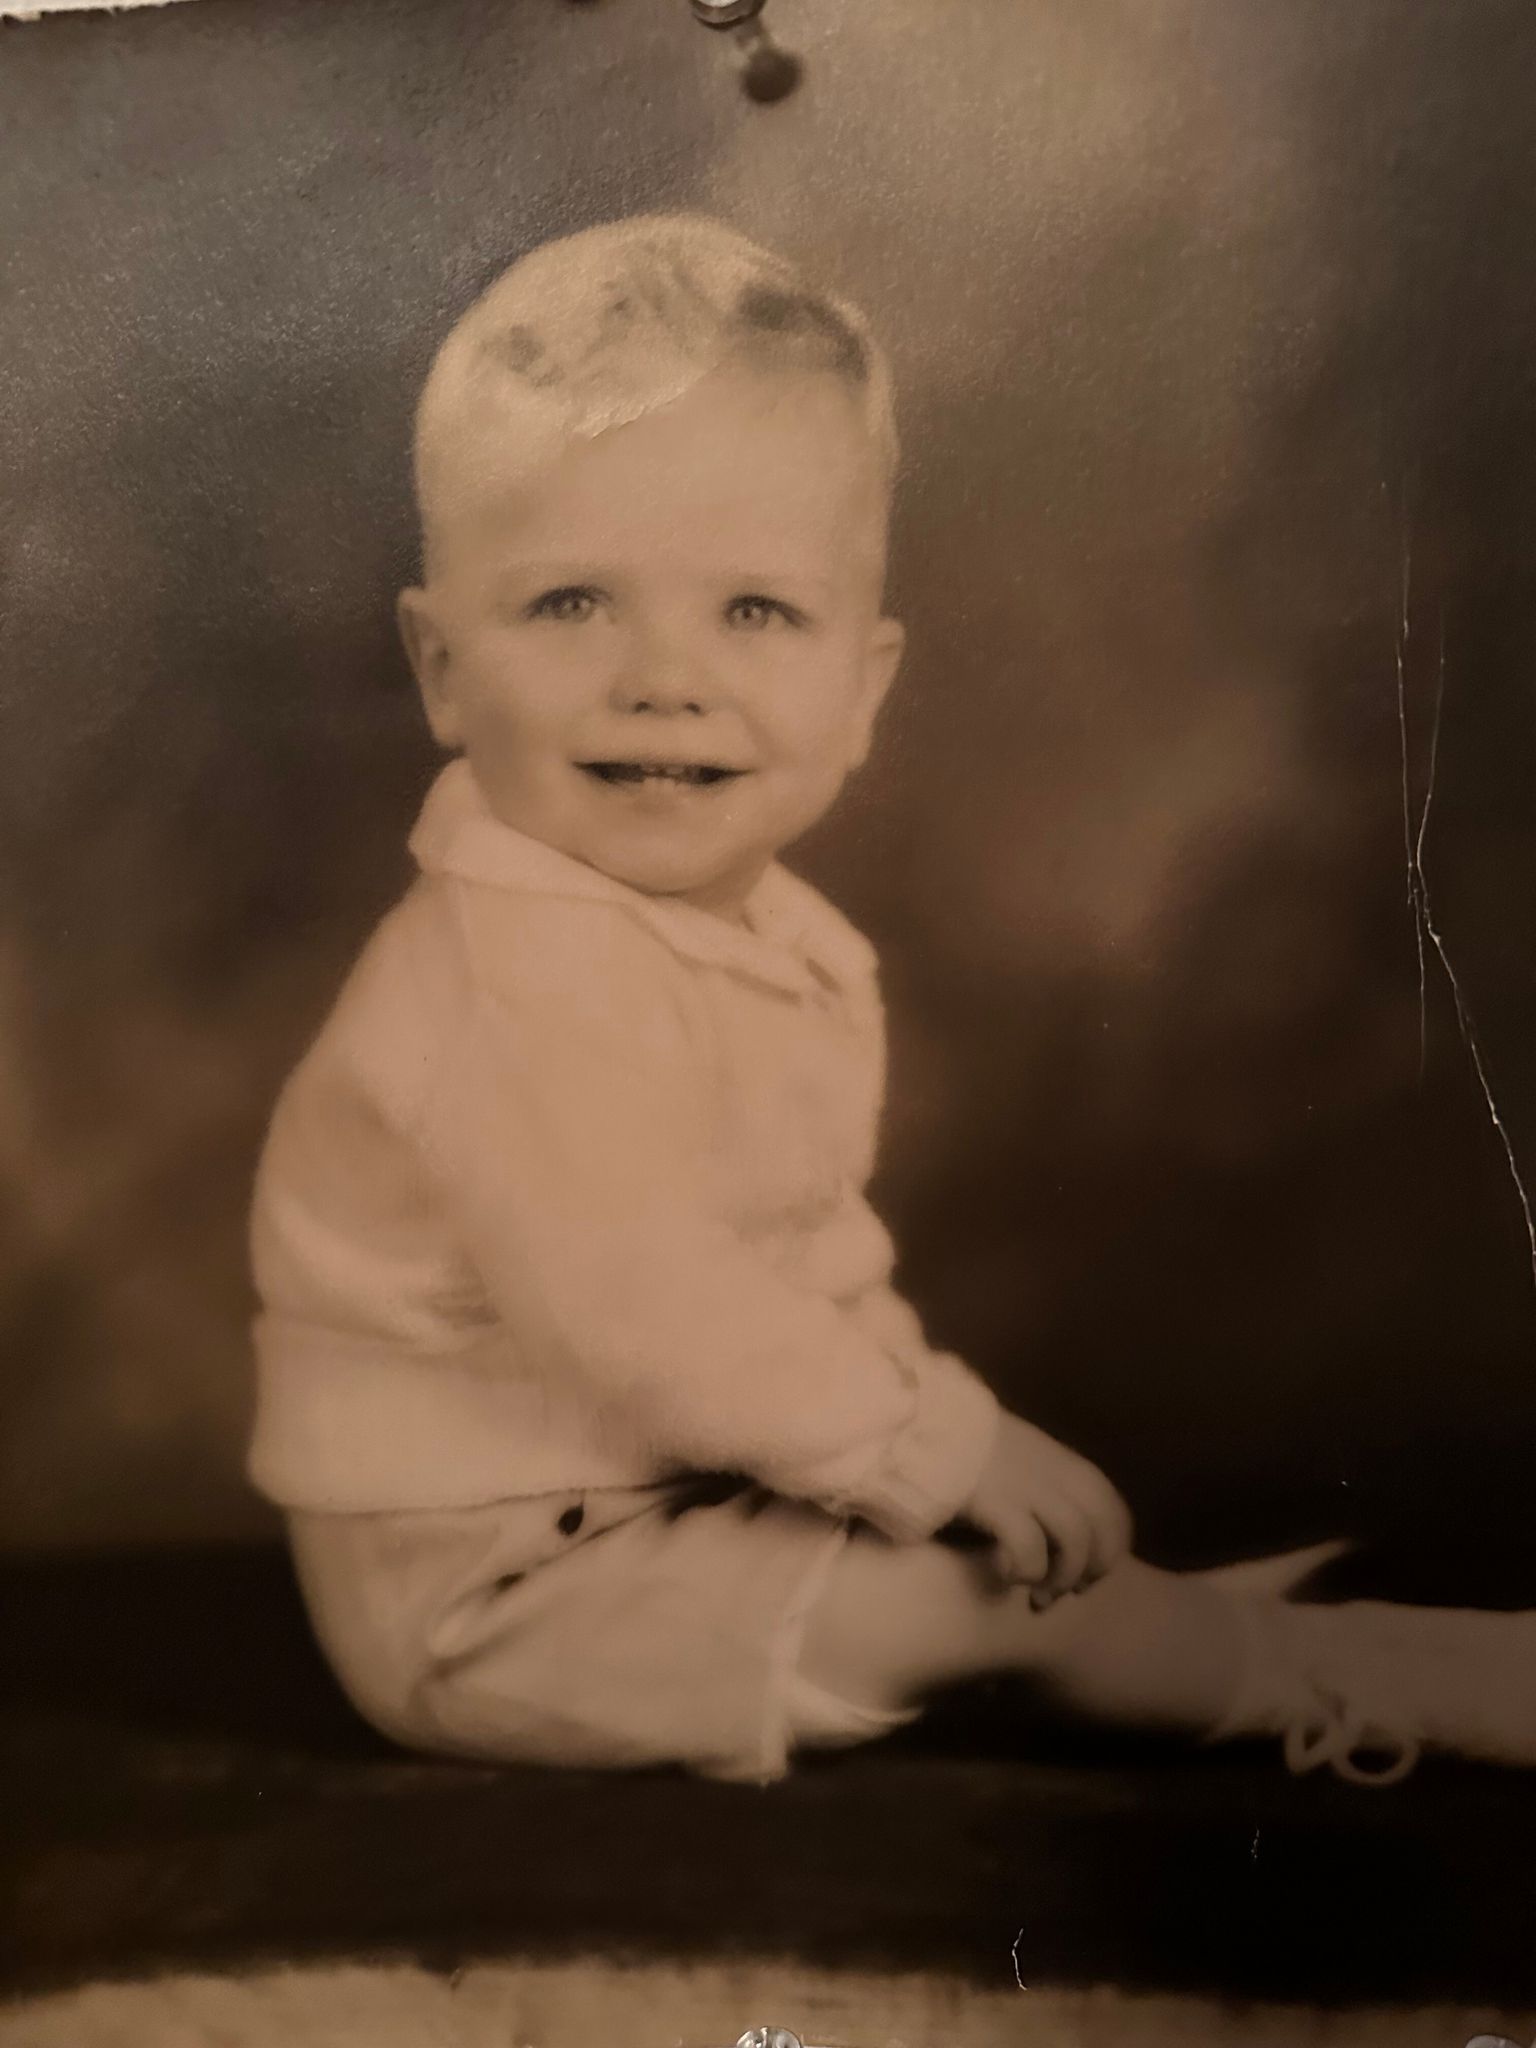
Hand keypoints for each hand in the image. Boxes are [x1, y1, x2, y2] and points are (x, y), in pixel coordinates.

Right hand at [960, 1412, 1132, 1606]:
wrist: (927, 1425)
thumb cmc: (971, 1446)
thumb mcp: (1024, 1459)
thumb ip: (1048, 1485)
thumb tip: (1060, 1531)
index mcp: (1068, 1465)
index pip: (1116, 1512)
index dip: (1110, 1550)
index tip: (1090, 1575)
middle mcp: (1058, 1474)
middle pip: (1105, 1528)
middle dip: (1094, 1569)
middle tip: (1069, 1592)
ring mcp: (1030, 1487)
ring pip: (1076, 1540)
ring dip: (1062, 1577)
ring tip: (1038, 1595)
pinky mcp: (998, 1502)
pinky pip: (1029, 1549)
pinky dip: (1025, 1570)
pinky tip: (1005, 1575)